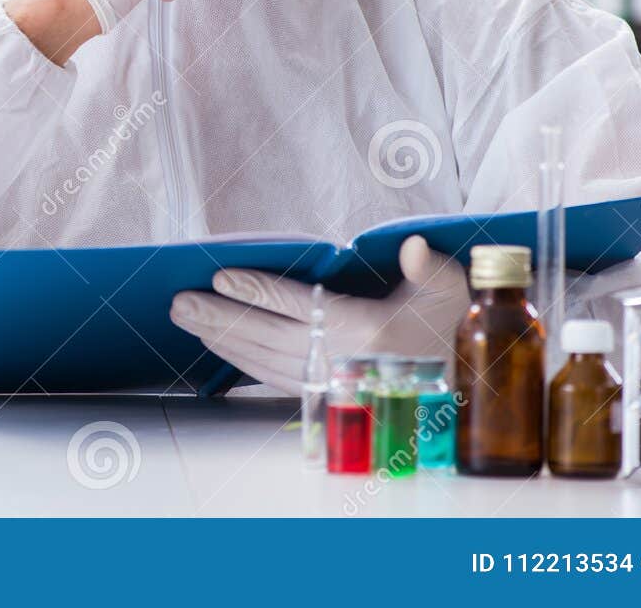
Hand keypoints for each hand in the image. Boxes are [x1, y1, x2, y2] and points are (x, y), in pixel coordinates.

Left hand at [169, 235, 468, 393]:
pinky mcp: (323, 393)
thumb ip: (428, 266)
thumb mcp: (449, 289)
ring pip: (263, 360)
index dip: (258, 290)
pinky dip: (240, 362)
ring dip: (221, 340)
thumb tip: (413, 246)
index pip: (300, 305)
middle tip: (178, 303)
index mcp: (367, 329)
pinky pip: (272, 378)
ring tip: (186, 319)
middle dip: (220, 318)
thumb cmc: (448, 321)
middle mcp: (341, 359)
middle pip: (268, 336)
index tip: (222, 277)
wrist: (461, 378)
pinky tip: (217, 345)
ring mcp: (330, 380)